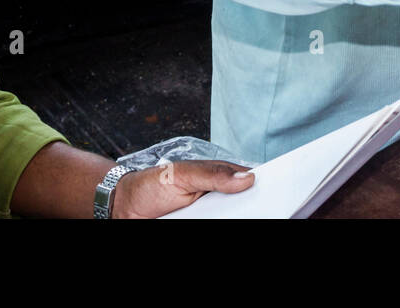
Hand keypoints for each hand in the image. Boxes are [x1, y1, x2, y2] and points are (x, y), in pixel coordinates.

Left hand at [110, 161, 253, 217]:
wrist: (125, 208)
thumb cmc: (152, 184)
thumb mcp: (182, 174)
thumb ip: (213, 174)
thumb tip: (248, 178)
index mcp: (218, 179)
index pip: (248, 182)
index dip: (262, 187)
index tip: (274, 193)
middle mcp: (217, 201)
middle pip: (244, 208)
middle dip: (253, 209)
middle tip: (262, 212)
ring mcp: (209, 217)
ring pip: (233, 219)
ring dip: (238, 217)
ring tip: (240, 215)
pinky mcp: (199, 226)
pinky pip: (217, 225)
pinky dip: (224, 222)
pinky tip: (224, 220)